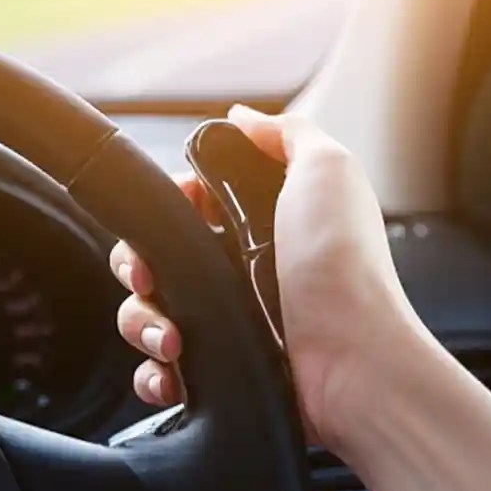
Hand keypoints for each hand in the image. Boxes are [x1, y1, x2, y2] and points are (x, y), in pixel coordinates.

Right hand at [109, 105, 425, 450]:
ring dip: (141, 323)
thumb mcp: (327, 169)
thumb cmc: (343, 266)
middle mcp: (242, 273)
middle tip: (150, 279)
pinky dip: (154, 374)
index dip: (166, 208)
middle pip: (155, 259)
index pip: (185, 207)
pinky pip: (160, 371)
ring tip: (171, 339)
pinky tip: (170, 372)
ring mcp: (229, 324)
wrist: (354, 361)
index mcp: (261, 224)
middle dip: (136, 267)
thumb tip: (241, 116)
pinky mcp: (221, 373)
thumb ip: (286, 134)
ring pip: (147, 314)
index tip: (167, 217)